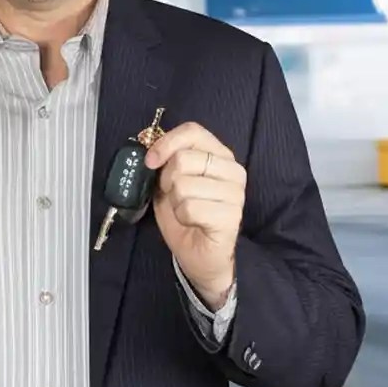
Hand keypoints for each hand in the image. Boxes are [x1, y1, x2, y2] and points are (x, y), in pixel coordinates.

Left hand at [145, 123, 245, 309]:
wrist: (200, 254)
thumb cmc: (186, 215)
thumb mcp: (169, 182)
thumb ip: (165, 163)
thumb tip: (151, 152)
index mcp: (220, 155)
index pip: (193, 131)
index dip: (166, 143)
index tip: (151, 161)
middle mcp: (233, 171)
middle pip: (184, 159)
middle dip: (167, 180)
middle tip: (175, 196)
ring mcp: (236, 194)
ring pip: (183, 185)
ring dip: (175, 202)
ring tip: (186, 211)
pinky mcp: (232, 216)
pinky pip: (189, 207)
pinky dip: (182, 217)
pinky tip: (192, 222)